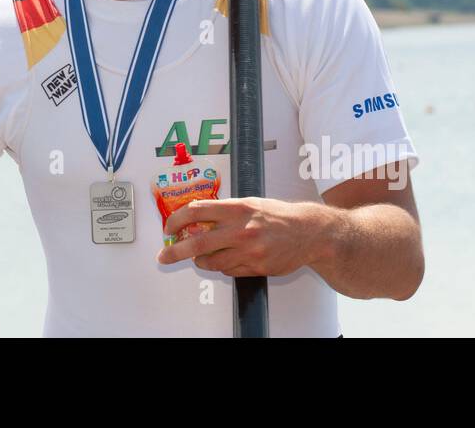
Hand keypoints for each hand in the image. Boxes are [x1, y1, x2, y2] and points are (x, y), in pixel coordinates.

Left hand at [155, 197, 336, 276]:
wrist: (309, 232)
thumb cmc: (279, 215)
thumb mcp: (250, 203)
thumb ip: (224, 211)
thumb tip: (196, 218)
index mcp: (238, 208)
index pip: (196, 211)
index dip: (177, 220)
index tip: (169, 228)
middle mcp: (242, 230)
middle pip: (198, 243)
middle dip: (175, 251)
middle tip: (164, 255)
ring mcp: (249, 251)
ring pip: (211, 262)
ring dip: (200, 261)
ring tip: (200, 256)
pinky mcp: (256, 267)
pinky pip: (228, 271)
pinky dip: (222, 267)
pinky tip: (227, 259)